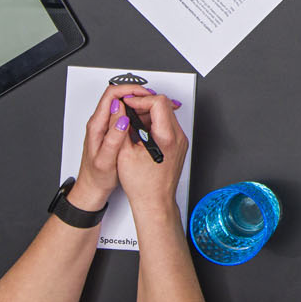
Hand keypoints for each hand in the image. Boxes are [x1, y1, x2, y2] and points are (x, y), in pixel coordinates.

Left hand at [72, 82, 159, 206]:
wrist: (92, 187)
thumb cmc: (97, 176)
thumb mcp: (106, 160)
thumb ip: (113, 138)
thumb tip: (122, 119)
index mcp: (97, 125)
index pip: (112, 95)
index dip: (130, 90)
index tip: (145, 95)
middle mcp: (101, 122)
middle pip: (119, 96)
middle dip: (140, 94)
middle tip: (156, 102)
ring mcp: (108, 126)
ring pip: (125, 104)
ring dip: (142, 103)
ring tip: (157, 110)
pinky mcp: (114, 131)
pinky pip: (128, 115)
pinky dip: (141, 113)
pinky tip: (152, 120)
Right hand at [115, 90, 188, 221]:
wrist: (155, 202)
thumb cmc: (142, 185)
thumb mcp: (124, 153)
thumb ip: (122, 128)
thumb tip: (119, 111)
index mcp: (166, 137)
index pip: (158, 102)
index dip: (140, 99)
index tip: (128, 103)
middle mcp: (178, 137)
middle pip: (164, 106)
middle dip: (144, 104)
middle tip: (128, 109)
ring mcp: (180, 141)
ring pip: (166, 114)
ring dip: (148, 113)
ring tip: (132, 121)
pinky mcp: (179, 145)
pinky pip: (168, 125)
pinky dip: (154, 123)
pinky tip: (140, 131)